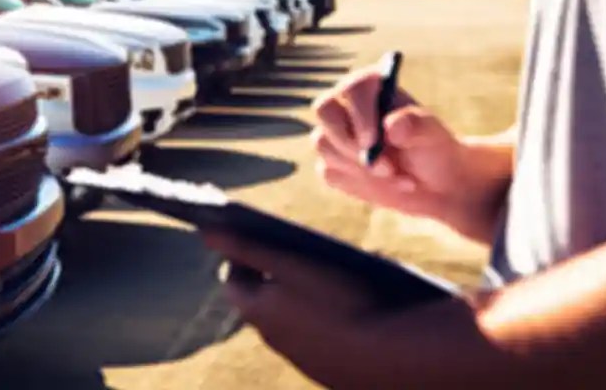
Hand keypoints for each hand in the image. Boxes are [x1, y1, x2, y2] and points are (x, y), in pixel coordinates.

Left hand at [204, 230, 378, 384]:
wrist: (399, 357)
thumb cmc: (345, 298)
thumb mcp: (293, 261)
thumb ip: (248, 246)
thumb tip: (206, 232)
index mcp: (259, 312)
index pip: (233, 281)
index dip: (240, 256)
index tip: (255, 238)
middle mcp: (275, 341)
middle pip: (262, 304)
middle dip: (271, 278)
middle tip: (293, 255)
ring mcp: (304, 360)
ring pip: (292, 324)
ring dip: (300, 302)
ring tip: (328, 277)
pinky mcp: (332, 372)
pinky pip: (321, 341)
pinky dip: (327, 323)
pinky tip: (354, 309)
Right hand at [312, 67, 511, 241]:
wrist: (436, 184)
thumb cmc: (435, 149)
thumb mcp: (433, 134)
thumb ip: (416, 124)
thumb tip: (390, 127)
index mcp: (371, 88)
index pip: (352, 88)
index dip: (359, 112)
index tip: (373, 140)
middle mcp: (348, 106)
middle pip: (324, 110)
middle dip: (346, 140)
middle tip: (375, 163)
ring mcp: (337, 135)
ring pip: (325, 145)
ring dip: (359, 166)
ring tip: (395, 175)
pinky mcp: (333, 163)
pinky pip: (330, 172)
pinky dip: (358, 183)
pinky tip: (385, 185)